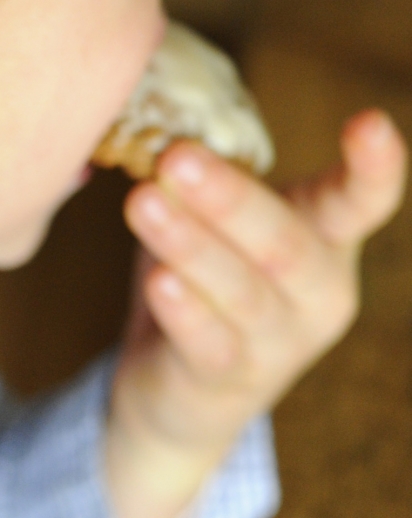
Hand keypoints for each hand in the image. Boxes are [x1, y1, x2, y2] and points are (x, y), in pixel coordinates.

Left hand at [106, 108, 407, 517]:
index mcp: (327, 238)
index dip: (374, 166)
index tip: (368, 123)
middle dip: (230, 198)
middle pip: (284, 244)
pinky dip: (184, 310)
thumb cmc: (207, 281)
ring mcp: (279, 343)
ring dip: (189, 243)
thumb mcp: (219, 224)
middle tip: (176, 157)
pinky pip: (209, 342)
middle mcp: (319, 292)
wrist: (184, 393)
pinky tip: (156, 279)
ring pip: (241, 291)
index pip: (363, 200)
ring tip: (143, 203)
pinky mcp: (229, 380)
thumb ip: (204, 181)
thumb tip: (160, 127)